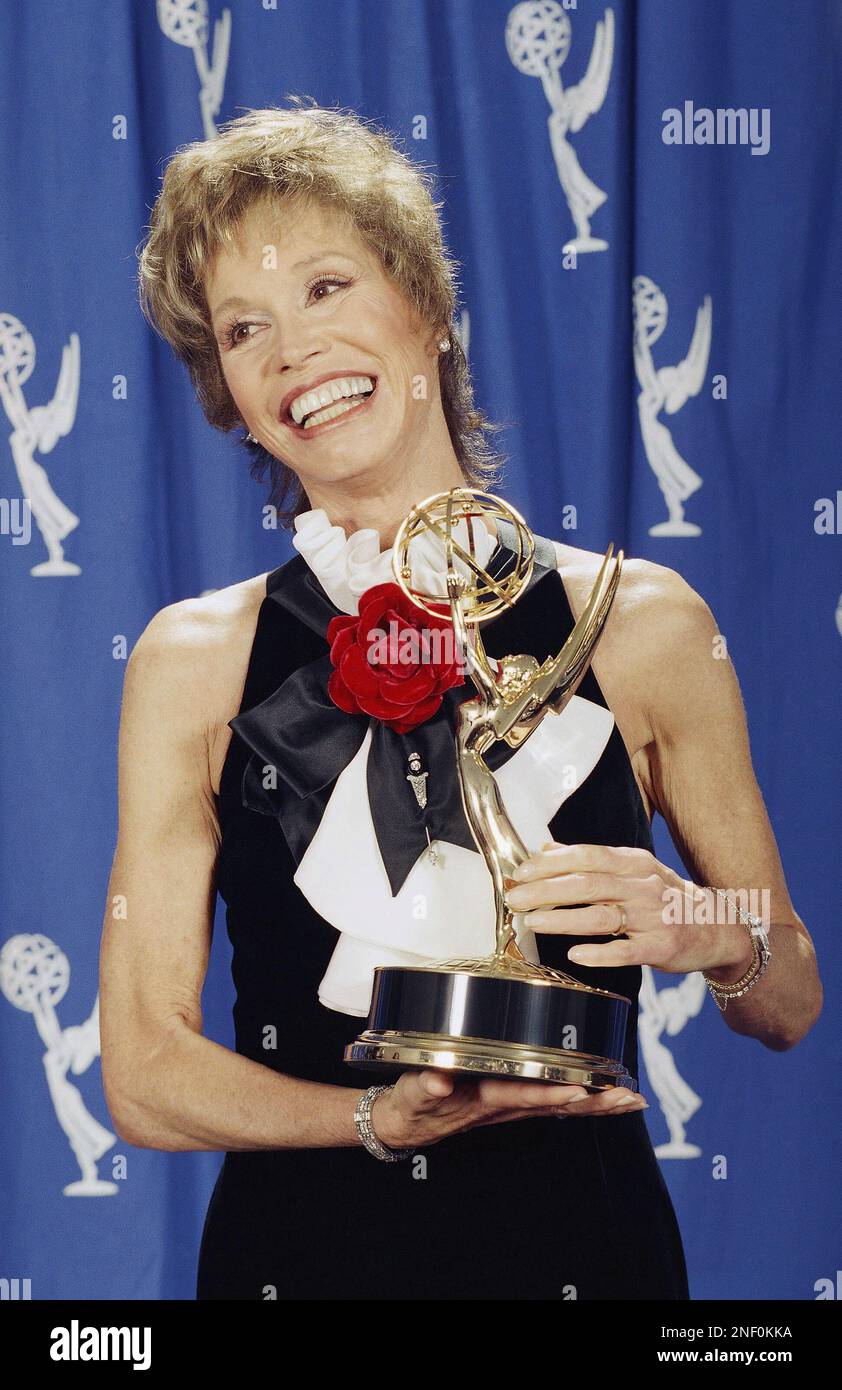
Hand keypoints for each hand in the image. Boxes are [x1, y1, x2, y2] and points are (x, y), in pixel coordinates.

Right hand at [371, 1068, 647, 1149]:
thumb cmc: (414, 1101)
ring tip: (632, 1100)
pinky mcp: (516, 1102)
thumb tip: (437, 1080)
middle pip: (556, 1104)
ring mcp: (514, 1106)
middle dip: (593, 1103)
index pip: (524, 1094)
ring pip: (563, 1106)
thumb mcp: (415, 1092)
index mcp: (484, 1098)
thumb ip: (426, 1085)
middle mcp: (507, 1105)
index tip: (580, 1088)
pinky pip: (556, 1103)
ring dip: (598, 1104)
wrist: (411, 1121)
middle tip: (627, 1098)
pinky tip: (609, 1099)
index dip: (552, 1092)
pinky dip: (585, 1101)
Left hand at [504, 841, 755, 978]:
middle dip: (547, 891)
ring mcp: (654, 917)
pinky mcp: (662, 947)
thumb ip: (592, 860)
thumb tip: (546, 848)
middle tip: (516, 899)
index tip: (521, 871)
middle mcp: (643, 885)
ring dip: (563, 919)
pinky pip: (628, 950)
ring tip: (532, 923)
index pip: (587, 855)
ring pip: (602, 915)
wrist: (719, 927)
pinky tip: (575, 955)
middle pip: (588, 884)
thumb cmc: (667, 898)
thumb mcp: (635, 870)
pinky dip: (601, 953)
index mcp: (634, 863)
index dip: (551, 863)